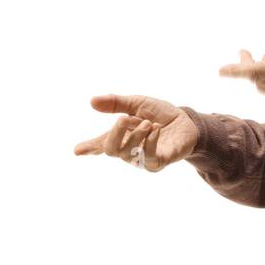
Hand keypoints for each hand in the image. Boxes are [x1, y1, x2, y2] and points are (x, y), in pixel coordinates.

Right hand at [73, 94, 197, 171]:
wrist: (186, 120)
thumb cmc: (160, 113)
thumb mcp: (137, 103)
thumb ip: (116, 103)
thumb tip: (92, 101)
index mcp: (120, 135)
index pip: (100, 143)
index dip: (88, 147)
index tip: (77, 150)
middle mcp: (127, 149)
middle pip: (110, 149)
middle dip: (114, 133)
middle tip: (122, 118)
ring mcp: (141, 158)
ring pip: (127, 153)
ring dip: (136, 135)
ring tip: (148, 122)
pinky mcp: (157, 163)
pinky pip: (148, 156)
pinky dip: (150, 141)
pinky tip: (156, 129)